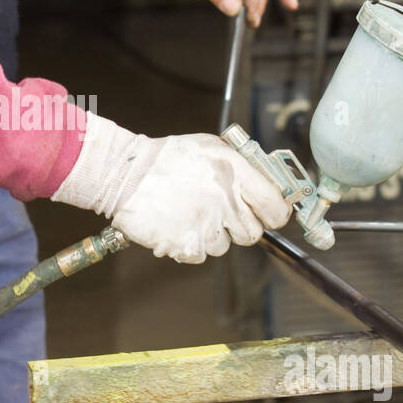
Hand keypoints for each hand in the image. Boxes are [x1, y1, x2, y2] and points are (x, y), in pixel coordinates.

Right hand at [111, 133, 290, 261]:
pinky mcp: (188, 245)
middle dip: (241, 226)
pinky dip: (190, 245)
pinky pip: (200, 255)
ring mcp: (207, 226)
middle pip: (253, 233)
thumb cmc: (169, 158)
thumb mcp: (212, 147)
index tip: (269, 214)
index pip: (276, 207)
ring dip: (212, 235)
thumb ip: (243, 167)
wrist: (126, 174)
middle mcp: (226, 202)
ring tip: (190, 214)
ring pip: (224, 246)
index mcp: (236, 175)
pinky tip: (177, 224)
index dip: (275, 214)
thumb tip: (268, 186)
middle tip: (222, 214)